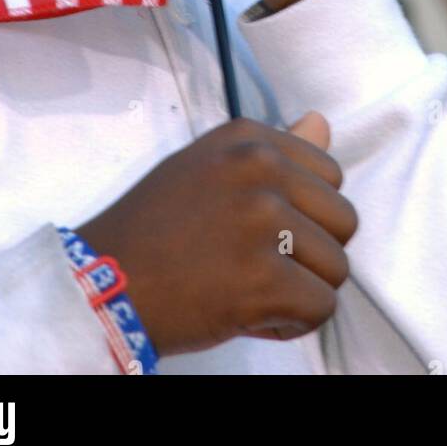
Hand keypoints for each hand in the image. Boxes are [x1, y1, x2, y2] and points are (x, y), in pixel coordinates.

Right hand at [76, 113, 357, 356]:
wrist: (103, 283)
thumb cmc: (154, 228)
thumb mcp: (210, 167)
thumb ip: (272, 149)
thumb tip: (322, 123)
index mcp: (248, 139)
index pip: (330, 173)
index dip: (305, 213)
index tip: (264, 231)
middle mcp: (259, 169)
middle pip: (343, 219)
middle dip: (312, 253)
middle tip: (262, 265)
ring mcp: (262, 222)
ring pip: (337, 267)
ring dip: (302, 290)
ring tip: (253, 289)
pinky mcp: (263, 278)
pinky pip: (321, 307)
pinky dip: (292, 323)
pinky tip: (252, 315)